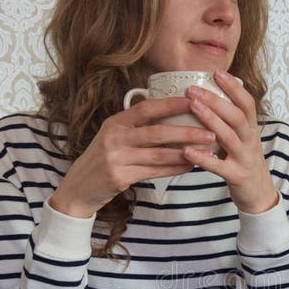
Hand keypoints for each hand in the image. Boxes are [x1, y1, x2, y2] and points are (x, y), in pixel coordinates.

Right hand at [49, 97, 216, 216]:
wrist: (78, 188)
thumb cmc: (102, 160)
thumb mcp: (113, 137)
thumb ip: (135, 126)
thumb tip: (169, 114)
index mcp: (115, 122)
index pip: (146, 108)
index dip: (170, 104)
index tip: (193, 100)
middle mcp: (114, 137)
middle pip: (156, 132)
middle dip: (186, 131)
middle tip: (210, 131)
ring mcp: (116, 158)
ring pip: (159, 154)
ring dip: (186, 152)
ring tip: (206, 149)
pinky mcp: (120, 177)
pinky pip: (155, 172)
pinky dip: (175, 168)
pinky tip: (190, 165)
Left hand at [183, 69, 278, 213]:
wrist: (260, 195)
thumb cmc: (244, 163)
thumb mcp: (242, 139)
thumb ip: (230, 122)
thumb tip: (208, 98)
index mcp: (252, 130)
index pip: (247, 103)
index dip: (233, 87)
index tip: (217, 72)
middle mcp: (250, 141)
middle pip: (237, 116)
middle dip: (216, 100)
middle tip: (193, 88)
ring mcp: (244, 159)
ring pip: (229, 136)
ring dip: (210, 120)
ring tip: (192, 106)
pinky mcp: (237, 176)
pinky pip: (218, 166)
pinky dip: (202, 158)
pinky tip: (186, 150)